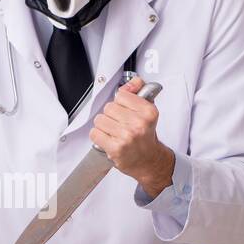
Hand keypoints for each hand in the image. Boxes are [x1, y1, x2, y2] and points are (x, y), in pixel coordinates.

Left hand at [90, 76, 174, 198]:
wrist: (148, 161)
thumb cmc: (146, 137)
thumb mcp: (147, 112)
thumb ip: (138, 93)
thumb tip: (133, 82)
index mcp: (148, 112)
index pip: (121, 95)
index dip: (120, 103)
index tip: (125, 110)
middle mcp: (138, 123)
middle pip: (108, 107)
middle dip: (111, 115)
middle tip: (120, 124)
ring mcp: (126, 136)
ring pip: (100, 120)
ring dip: (104, 126)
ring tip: (114, 133)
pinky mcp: (115, 148)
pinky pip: (95, 133)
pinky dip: (98, 136)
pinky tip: (108, 140)